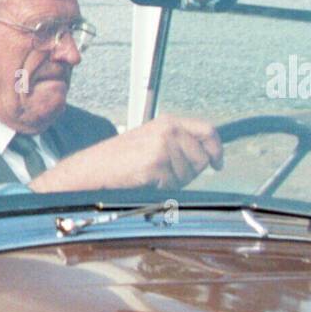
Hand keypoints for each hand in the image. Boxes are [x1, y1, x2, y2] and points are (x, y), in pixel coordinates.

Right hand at [30, 114, 222, 192]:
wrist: (92, 169)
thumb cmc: (118, 161)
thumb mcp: (150, 141)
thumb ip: (177, 144)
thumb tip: (207, 158)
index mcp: (168, 122)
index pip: (207, 130)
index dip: (216, 149)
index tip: (217, 163)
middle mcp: (168, 130)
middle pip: (201, 158)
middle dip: (189, 172)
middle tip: (163, 174)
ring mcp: (163, 146)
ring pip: (188, 174)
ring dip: (173, 182)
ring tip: (149, 176)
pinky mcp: (156, 163)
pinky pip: (173, 184)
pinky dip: (161, 189)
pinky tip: (144, 182)